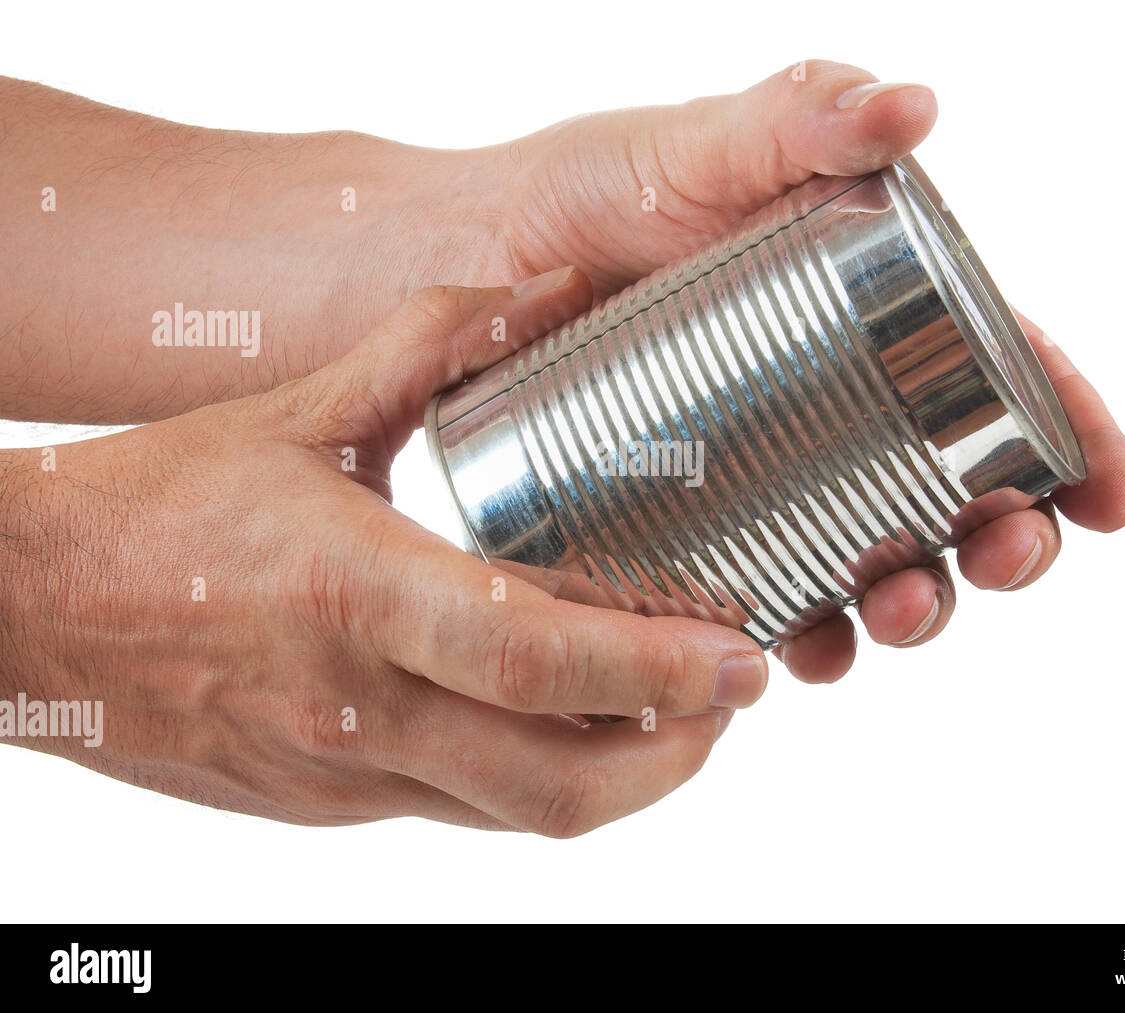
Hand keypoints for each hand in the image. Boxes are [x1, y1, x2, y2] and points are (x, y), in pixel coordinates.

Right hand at [0, 270, 766, 834]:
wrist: (25, 617)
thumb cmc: (152, 509)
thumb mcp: (296, 413)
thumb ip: (427, 346)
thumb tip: (544, 291)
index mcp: (353, 592)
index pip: (533, 657)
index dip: (657, 675)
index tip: (738, 661)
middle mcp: (357, 705)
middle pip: (557, 787)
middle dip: (675, 758)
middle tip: (730, 702)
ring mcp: (343, 774)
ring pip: (518, 817)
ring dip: (619, 779)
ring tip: (669, 715)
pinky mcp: (328, 808)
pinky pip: (461, 812)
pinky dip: (535, 779)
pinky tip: (557, 721)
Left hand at [407, 61, 1124, 680]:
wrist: (470, 266)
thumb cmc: (588, 193)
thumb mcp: (699, 145)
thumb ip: (798, 113)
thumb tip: (914, 107)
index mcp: (879, 316)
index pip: (1007, 381)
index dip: (1077, 442)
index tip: (1112, 497)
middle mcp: (843, 404)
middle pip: (964, 491)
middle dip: (1006, 540)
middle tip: (1003, 558)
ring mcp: (779, 470)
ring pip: (883, 558)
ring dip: (913, 604)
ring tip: (894, 611)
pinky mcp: (707, 522)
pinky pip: (779, 593)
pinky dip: (804, 632)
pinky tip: (801, 648)